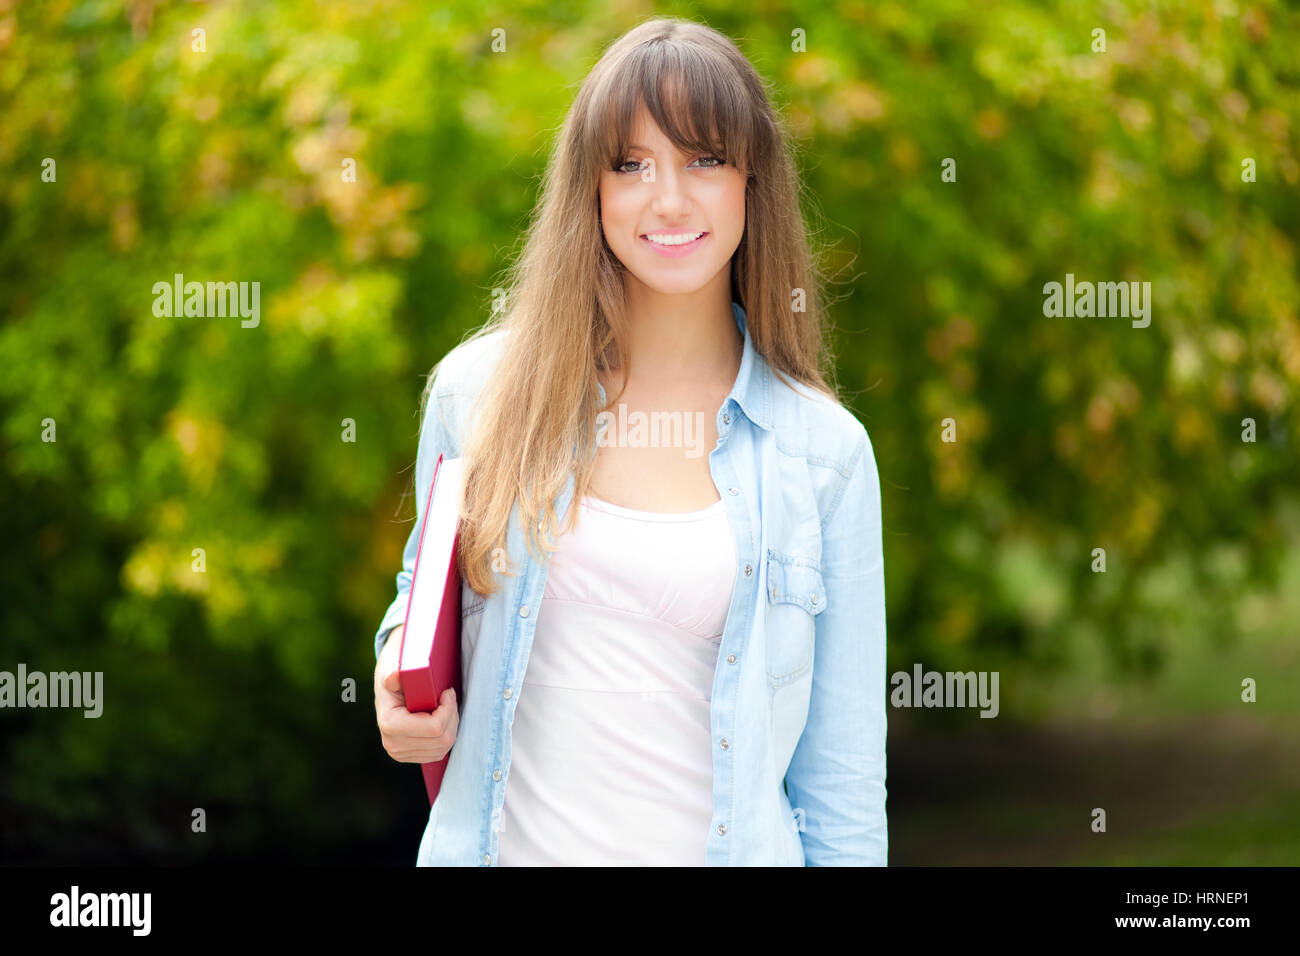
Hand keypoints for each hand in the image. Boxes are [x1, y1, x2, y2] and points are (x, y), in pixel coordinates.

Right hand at [374, 625, 458, 762]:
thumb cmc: (397, 670)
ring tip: (445, 706)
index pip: (435, 728)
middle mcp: (393, 744)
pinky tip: (441, 718)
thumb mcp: (395, 665)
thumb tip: (393, 677)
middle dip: (452, 716)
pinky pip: (439, 752)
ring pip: (444, 747)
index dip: (448, 708)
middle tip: (448, 697)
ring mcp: (400, 753)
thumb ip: (395, 672)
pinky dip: (446, 734)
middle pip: (443, 740)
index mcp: (390, 724)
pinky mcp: (409, 755)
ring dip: (451, 725)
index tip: (447, 691)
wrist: (388, 683)